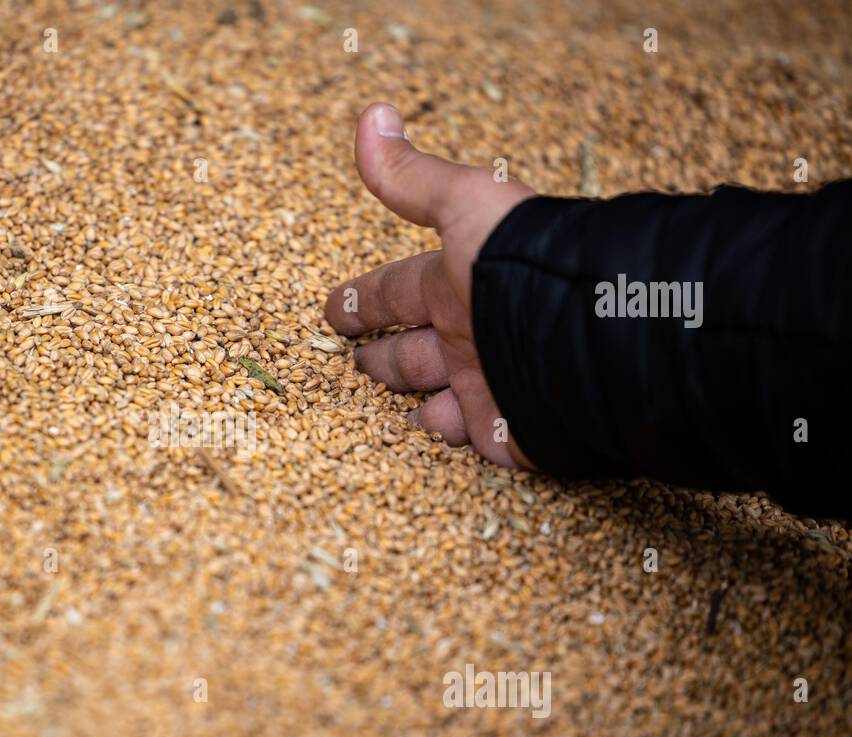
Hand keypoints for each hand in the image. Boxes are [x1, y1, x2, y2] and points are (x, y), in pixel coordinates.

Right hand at [325, 102, 535, 468]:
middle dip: (381, 356)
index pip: (398, 293)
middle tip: (352, 364)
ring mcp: (488, 385)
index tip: (334, 310)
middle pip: (412, 350)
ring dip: (409, 400)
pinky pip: (466, 440)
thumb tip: (371, 115)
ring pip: (435, 398)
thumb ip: (413, 178)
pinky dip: (443, 439)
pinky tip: (420, 438)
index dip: (363, 301)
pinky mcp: (506, 433)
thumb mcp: (464, 206)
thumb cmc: (521, 263)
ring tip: (379, 408)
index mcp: (457, 285)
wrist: (583, 333)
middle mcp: (470, 336)